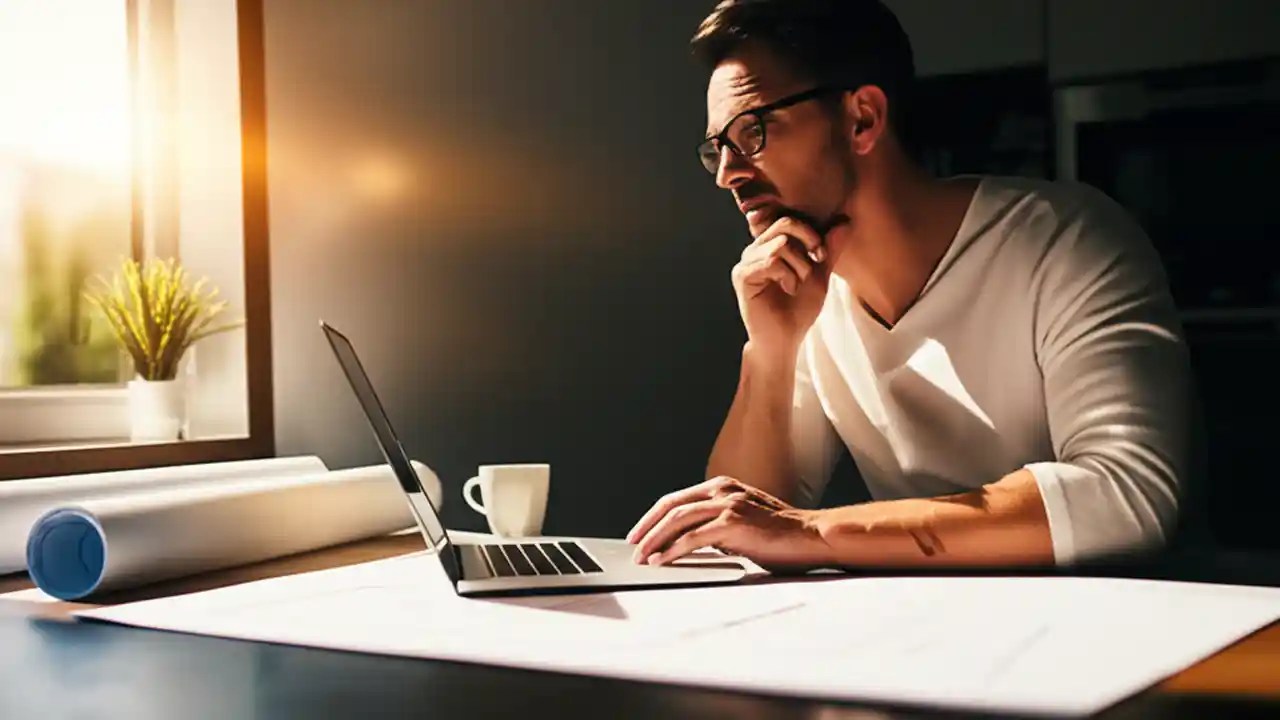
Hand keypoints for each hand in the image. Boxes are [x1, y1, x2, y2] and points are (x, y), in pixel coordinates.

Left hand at [625, 476, 831, 572]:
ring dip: (655, 540)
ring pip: (677, 520)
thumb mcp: (745, 522)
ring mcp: (728, 504)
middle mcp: (722, 490)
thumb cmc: (783, 535)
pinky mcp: (733, 523)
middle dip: (647, 527)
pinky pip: (693, 538)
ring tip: (642, 557)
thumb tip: (691, 542)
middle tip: (633, 546)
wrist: (813, 536)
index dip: (654, 516)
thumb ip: (719, 525)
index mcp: (723, 486)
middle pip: (671, 506)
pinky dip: (673, 550)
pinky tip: (662, 561)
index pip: (677, 499)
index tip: (639, 533)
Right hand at [732, 217, 833, 359]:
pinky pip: (771, 262)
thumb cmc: (798, 310)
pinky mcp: (742, 276)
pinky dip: (787, 276)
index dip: (811, 233)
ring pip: (780, 245)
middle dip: (807, 244)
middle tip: (813, 266)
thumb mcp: (820, 275)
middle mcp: (755, 250)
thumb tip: (845, 221)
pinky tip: (788, 289)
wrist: (785, 339)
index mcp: (769, 246)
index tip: (821, 255)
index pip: (789, 221)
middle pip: (784, 225)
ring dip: (799, 266)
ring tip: (797, 285)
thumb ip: (829, 249)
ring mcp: (746, 262)